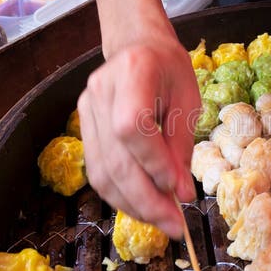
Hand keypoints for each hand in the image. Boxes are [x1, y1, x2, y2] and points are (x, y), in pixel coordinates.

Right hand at [77, 36, 200, 237]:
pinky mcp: (82, 126)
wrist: (137, 46)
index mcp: (132, 72)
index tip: (179, 191)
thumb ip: (181, 146)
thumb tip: (179, 194)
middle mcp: (100, 91)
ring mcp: (85, 109)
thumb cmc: (169, 70)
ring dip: (133, 204)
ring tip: (162, 221)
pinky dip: (120, 194)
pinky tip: (143, 207)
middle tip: (175, 225)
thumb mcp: (188, 100)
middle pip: (115, 157)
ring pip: (102, 171)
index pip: (133, 128)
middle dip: (146, 198)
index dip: (154, 165)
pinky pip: (97, 170)